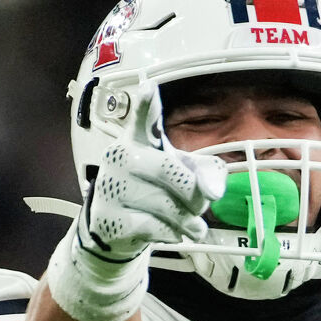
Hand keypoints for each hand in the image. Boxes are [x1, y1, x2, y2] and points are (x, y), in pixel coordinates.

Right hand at [77, 89, 227, 260]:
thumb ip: (207, 172)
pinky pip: (152, 225)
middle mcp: (120, 155)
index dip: (147, 105)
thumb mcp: (185, 175)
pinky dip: (170, 233)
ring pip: (164, 203)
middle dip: (193, 193)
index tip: (148, 88)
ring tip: (192, 225)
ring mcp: (110, 184)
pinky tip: (170, 232)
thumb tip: (213, 191)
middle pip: (169, 168)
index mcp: (140, 138)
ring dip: (187, 219)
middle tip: (202, 206)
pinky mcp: (107, 215)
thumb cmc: (155, 191)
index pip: (144, 118)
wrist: (119, 229)